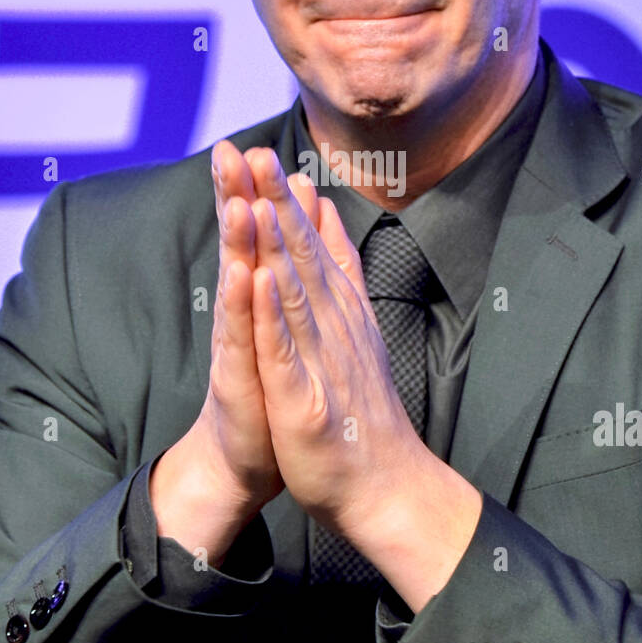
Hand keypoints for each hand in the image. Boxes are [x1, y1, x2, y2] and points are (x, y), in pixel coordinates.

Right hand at [149, 140, 319, 552]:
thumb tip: (296, 218)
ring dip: (237, 243)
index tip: (244, 144)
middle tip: (226, 151)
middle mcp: (241, 316)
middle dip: (233, 198)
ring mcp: (239, 348)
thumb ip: (285, 269)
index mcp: (256, 298)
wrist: (246, 460)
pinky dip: (246, 309)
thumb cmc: (269, 387)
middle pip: (236, 248)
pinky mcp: (244, 383)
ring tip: (238, 202)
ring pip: (238, 286)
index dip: (249, 192)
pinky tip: (244, 279)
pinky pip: (245, 341)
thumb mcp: (281, 323)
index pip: (252, 235)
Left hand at [244, 146, 424, 538]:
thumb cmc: (360, 412)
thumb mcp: (352, 328)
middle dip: (277, 206)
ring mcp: (322, 362)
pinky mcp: (304, 402)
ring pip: (294, 294)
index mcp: (340, 313)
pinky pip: (285, 352)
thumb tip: (324, 209)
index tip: (264, 155)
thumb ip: (340, 268)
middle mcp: (335, 328)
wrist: (386, 487)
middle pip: (302, 259)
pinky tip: (258, 281)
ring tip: (256, 201)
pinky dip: (272, 315)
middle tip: (255, 155)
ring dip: (276, 246)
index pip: (311, 248)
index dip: (285, 202)